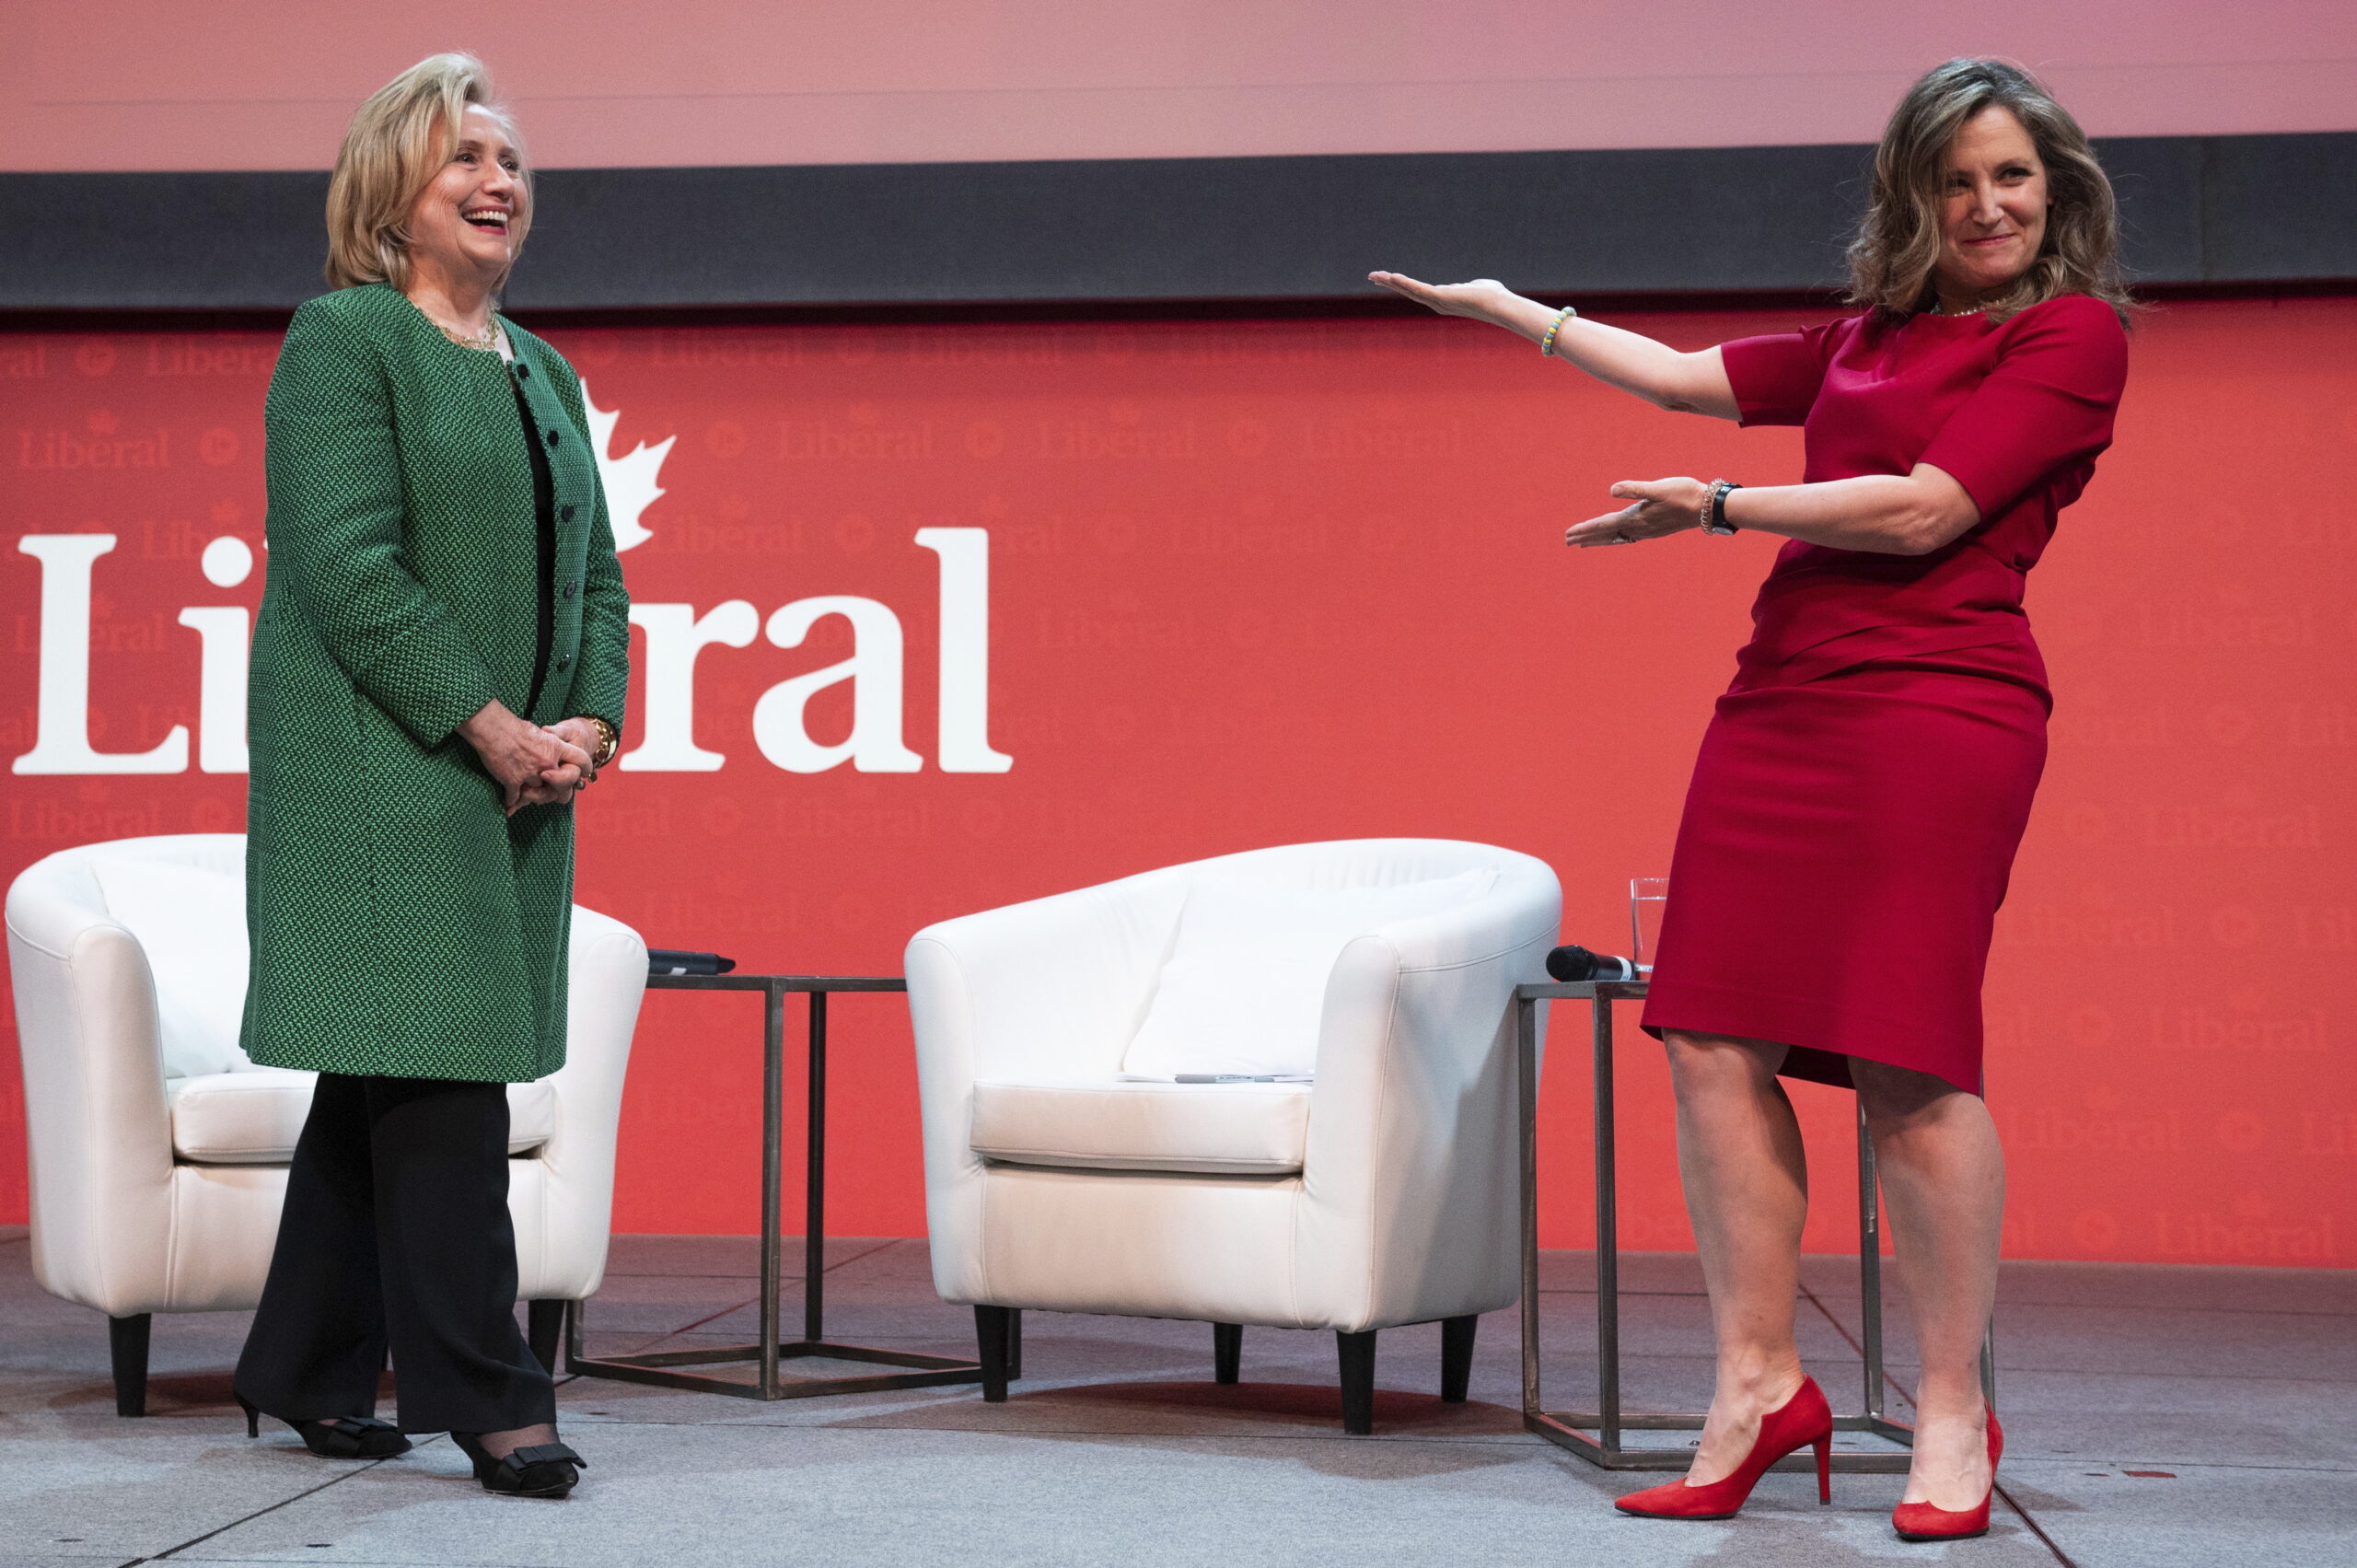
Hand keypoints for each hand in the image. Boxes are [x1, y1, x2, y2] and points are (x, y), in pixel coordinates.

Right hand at [457, 701, 595, 815]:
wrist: (492, 728)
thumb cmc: (512, 726)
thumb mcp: (539, 732)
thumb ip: (549, 745)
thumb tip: (553, 750)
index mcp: (556, 747)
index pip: (581, 760)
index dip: (586, 768)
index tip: (583, 773)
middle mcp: (547, 763)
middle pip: (563, 785)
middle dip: (557, 789)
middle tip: (551, 789)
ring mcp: (531, 774)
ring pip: (538, 793)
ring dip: (531, 794)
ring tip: (526, 793)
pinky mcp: (513, 781)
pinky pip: (516, 798)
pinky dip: (512, 802)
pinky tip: (509, 805)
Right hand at [1367, 272, 1514, 320]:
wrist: (1500, 305)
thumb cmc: (1493, 296)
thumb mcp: (1476, 287)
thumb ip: (1468, 287)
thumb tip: (1472, 285)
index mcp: (1443, 298)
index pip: (1418, 290)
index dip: (1403, 284)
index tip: (1389, 277)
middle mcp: (1437, 303)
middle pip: (1409, 291)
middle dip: (1390, 283)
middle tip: (1373, 276)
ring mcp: (1438, 301)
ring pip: (1410, 290)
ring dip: (1392, 282)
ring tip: (1376, 276)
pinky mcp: (1441, 297)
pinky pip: (1419, 289)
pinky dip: (1405, 283)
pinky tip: (1394, 277)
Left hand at [1565, 477, 1709, 549]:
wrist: (1707, 508)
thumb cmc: (1684, 494)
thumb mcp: (1658, 487)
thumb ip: (1634, 489)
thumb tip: (1611, 490)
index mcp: (1636, 517)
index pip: (1604, 525)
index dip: (1585, 529)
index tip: (1569, 535)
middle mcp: (1639, 528)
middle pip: (1606, 535)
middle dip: (1586, 537)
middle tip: (1567, 542)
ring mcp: (1646, 531)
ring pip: (1616, 538)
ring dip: (1598, 540)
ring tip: (1583, 543)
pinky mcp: (1653, 530)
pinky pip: (1626, 537)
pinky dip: (1614, 539)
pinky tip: (1614, 538)